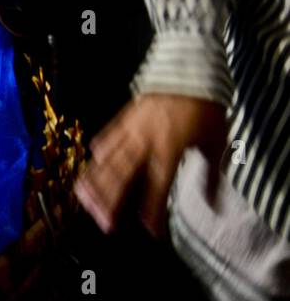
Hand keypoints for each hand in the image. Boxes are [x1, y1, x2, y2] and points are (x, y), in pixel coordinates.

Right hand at [75, 94, 227, 236]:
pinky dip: (98, 152)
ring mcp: (131, 128)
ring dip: (96, 181)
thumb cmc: (206, 110)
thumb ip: (212, 177)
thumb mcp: (216, 143)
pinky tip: (90, 166)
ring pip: (109, 158)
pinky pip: (106, 136)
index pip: (159, 184)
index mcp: (171, 148)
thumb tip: (215, 207)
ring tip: (85, 199)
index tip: (150, 230)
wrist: (188, 70)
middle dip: (112, 200)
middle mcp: (146, 140)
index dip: (153, 208)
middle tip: (104, 222)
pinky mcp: (123, 117)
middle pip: (123, 174)